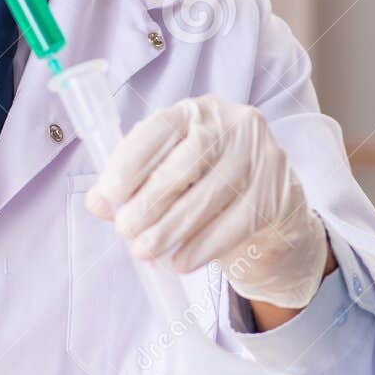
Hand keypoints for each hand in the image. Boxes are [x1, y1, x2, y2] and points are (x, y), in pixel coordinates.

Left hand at [86, 94, 330, 310]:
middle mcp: (233, 125)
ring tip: (144, 251)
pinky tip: (180, 262)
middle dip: (147, 204)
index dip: (127, 165)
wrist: (270, 210)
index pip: (158, 130)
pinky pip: (233, 225)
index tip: (106, 198)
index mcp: (197, 112)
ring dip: (169, 231)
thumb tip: (97, 203)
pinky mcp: (277, 194)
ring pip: (207, 199)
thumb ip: (133, 183)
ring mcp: (261, 157)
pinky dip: (201, 247)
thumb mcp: (169, 175)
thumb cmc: (207, 186)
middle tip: (125, 231)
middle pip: (183, 165)